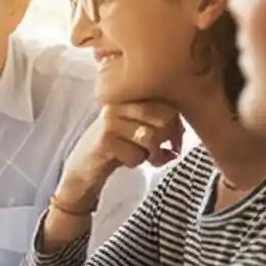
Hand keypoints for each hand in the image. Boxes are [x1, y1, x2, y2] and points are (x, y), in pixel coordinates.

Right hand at [56, 102, 184, 211]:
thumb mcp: (136, 130)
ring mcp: (109, 121)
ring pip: (151, 137)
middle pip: (163, 117)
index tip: (174, 140)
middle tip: (161, 152)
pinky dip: (136, 162)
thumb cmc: (115, 148)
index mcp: (127, 97)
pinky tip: (125, 161)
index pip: (166, 103)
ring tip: (147, 159)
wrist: (82, 168)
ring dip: (153, 154)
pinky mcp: (105, 141)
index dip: (176, 124)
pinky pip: (136, 153)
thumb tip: (182, 132)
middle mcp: (117, 104)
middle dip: (167, 139)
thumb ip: (158, 123)